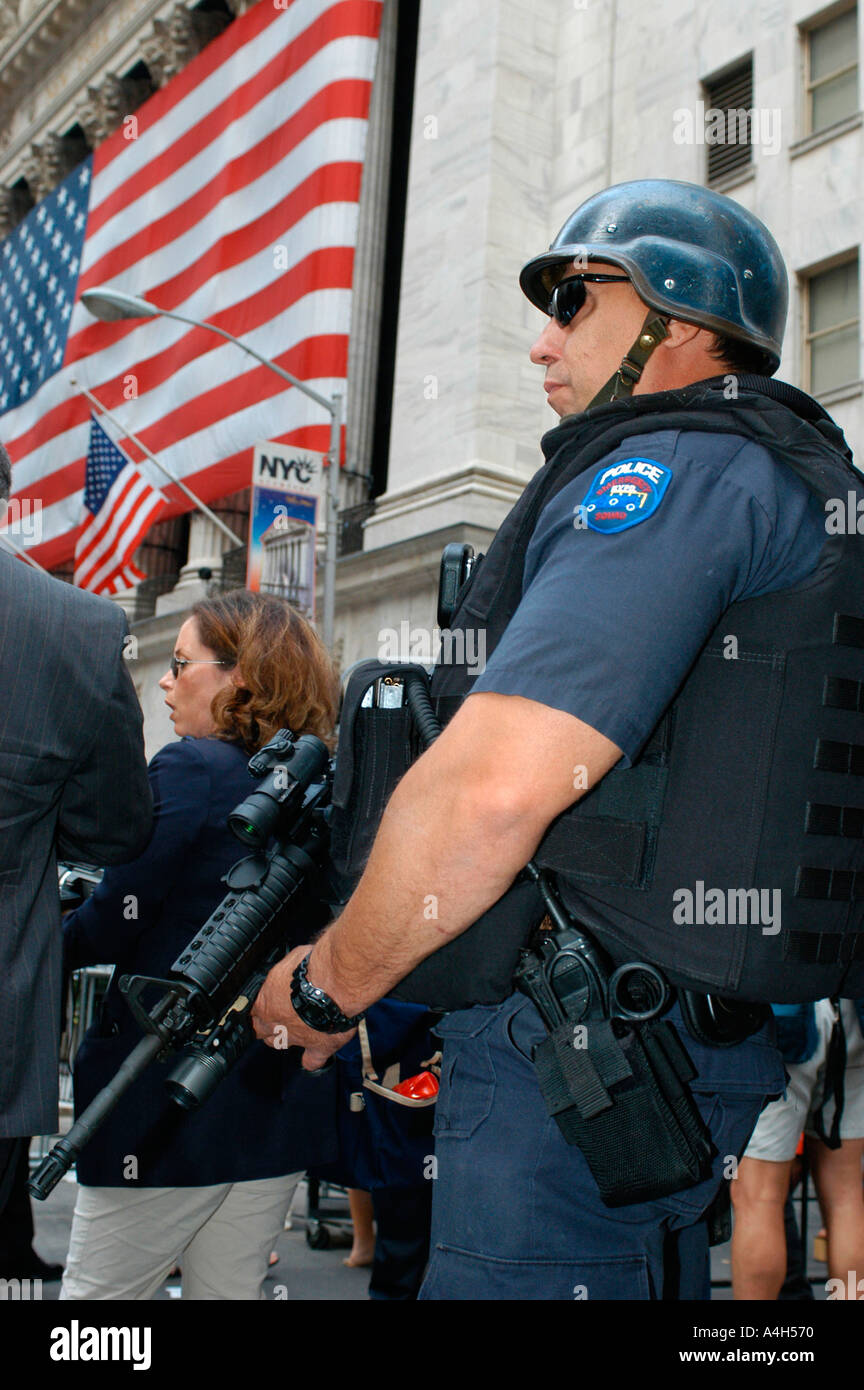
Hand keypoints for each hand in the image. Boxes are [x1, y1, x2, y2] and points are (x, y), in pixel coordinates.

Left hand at [251, 944, 355, 1069]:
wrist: (335, 986)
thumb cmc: (314, 968)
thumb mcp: (293, 959)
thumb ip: (288, 971)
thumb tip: (292, 967)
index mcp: (266, 1003)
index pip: (254, 1010)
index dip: (261, 1006)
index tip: (266, 1001)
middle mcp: (276, 1024)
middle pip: (263, 1031)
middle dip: (268, 1024)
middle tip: (278, 1015)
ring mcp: (296, 1038)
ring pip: (281, 1044)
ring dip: (284, 1039)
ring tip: (292, 1030)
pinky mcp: (319, 1046)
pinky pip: (312, 1060)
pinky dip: (312, 1059)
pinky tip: (313, 1057)